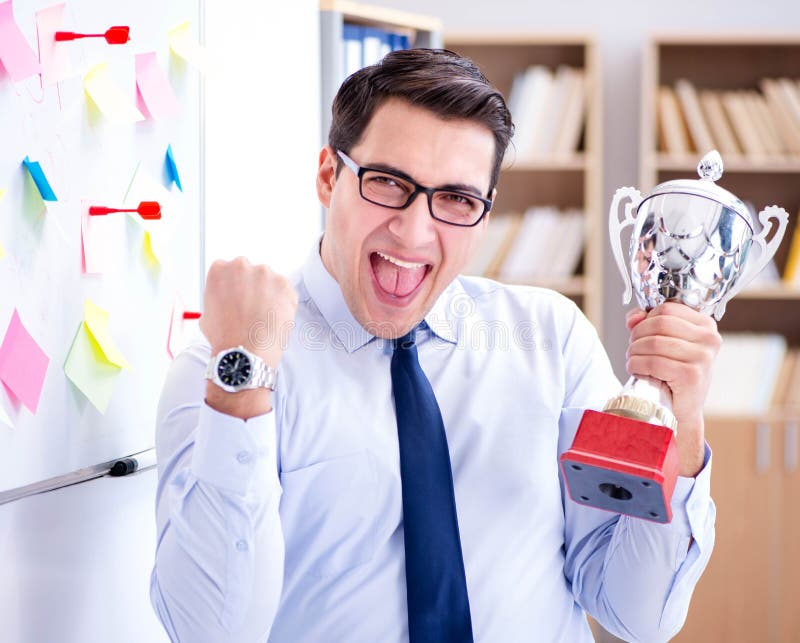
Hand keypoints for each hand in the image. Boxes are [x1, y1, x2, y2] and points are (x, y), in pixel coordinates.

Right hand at [200, 257, 297, 416]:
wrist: (245, 351)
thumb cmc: (225, 336)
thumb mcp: (207, 313)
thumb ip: (218, 296)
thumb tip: (226, 299)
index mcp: (220, 269)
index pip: (228, 270)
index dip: (233, 287)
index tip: (237, 298)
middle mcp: (242, 266)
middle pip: (249, 272)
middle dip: (251, 288)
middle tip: (250, 309)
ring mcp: (265, 273)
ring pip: (268, 281)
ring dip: (268, 294)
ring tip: (262, 317)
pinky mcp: (284, 284)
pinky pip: (285, 290)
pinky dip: (283, 302)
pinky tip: (273, 318)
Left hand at [625, 302, 721, 476]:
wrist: (681, 410)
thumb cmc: (671, 373)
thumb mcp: (663, 341)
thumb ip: (648, 322)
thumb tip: (633, 316)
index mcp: (705, 325)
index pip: (667, 308)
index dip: (645, 319)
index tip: (638, 333)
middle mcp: (709, 339)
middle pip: (659, 323)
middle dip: (637, 336)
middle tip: (632, 349)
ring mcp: (702, 357)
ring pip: (653, 343)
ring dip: (634, 352)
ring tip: (634, 361)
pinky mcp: (691, 376)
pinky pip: (653, 362)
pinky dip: (636, 365)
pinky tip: (637, 371)